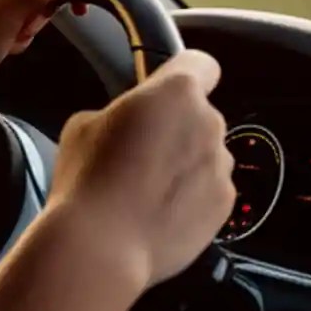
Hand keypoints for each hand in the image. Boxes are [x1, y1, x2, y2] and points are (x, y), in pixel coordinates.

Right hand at [49, 50, 235, 287]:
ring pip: (207, 154)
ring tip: (148, 190)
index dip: (183, 75)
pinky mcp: (225, 204)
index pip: (200, 64)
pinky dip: (193, 197)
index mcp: (177, 91)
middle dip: (178, 127)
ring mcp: (221, 166)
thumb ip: (121, 110)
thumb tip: (129, 122)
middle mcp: (209, 123)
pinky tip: (160, 213)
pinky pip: (211, 189)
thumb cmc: (88, 180)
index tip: (165, 91)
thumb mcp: (85, 124)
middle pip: (201, 114)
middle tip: (142, 151)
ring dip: (186, 164)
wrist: (102, 247)